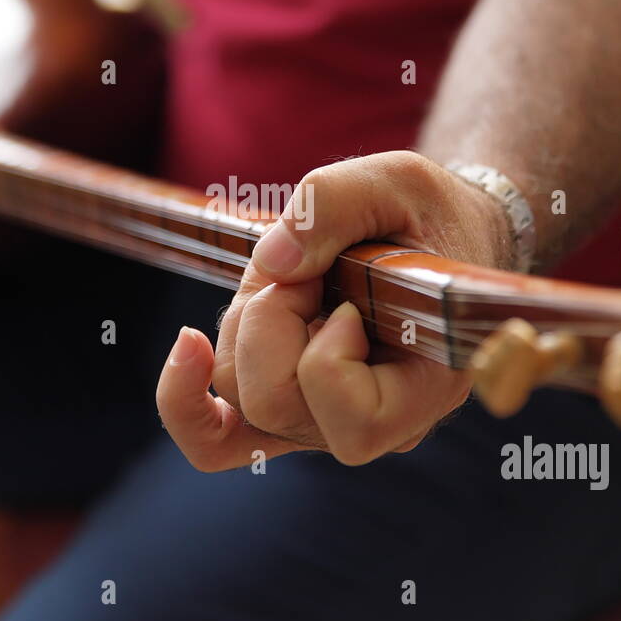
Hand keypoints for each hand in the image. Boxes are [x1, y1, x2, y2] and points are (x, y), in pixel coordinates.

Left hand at [156, 150, 513, 469]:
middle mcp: (379, 424)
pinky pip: (214, 441)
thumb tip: (273, 262)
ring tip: (297, 280)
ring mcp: (326, 423)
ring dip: (246, 323)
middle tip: (313, 271)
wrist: (435, 235)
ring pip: (239, 398)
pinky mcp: (286, 411)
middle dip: (270, 319)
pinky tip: (187, 346)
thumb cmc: (427, 213)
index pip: (356, 418)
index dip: (327, 351)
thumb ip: (334, 205)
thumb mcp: (396, 180)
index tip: (347, 296)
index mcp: (429, 387)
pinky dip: (185, 401)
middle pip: (273, 403)